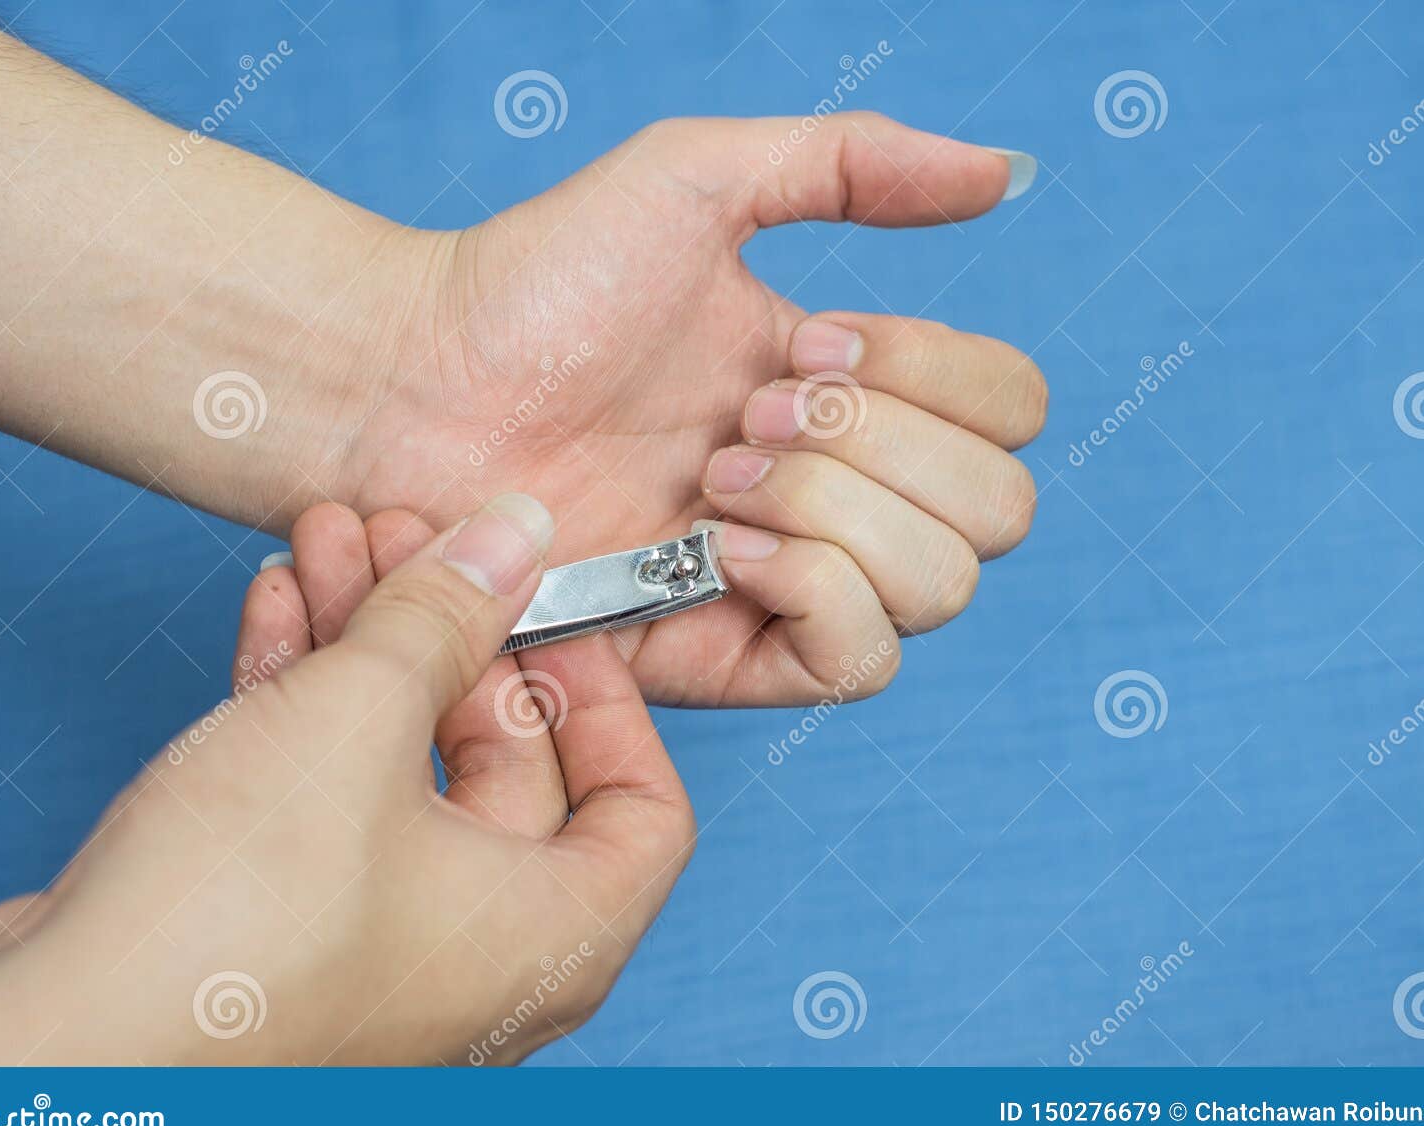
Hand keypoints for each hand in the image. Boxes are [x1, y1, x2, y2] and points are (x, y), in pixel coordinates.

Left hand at [0, 6, 1040, 708]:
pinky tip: (718, 547)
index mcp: (851, 390)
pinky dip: (815, 593)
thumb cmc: (536, 281)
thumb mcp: (698, 181)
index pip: (1007, 412)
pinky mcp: (727, 656)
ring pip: (942, 588)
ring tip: (711, 475)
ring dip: (835, 511)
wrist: (413, 387)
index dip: (935, 373)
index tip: (805, 339)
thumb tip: (1010, 171)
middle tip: (742, 416)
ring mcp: (788, 581)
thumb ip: (854, 161)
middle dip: (878, 446)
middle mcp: (839, 492)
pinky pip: (860, 666)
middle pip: (997, 510)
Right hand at [0, 495, 693, 1064]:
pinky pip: (327, 795)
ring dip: (370, 648)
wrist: (59, 1044)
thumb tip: (515, 534)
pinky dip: (310, 702)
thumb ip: (446, 617)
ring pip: (402, 765)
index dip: (606, 697)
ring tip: (333, 541)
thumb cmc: (237, 920)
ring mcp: (379, 942)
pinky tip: (279, 608)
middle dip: (452, 634)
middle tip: (408, 536)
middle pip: (507, 763)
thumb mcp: (361, 721)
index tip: (550, 612)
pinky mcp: (286, 927)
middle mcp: (480, 951)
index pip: (643, 807)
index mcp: (554, 932)